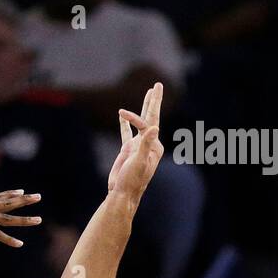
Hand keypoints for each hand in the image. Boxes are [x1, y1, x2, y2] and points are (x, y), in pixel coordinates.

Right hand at [108, 83, 163, 200]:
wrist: (123, 193)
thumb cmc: (132, 180)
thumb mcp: (139, 161)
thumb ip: (146, 144)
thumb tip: (155, 127)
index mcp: (154, 145)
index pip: (147, 123)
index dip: (135, 116)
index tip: (120, 113)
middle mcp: (148, 142)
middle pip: (151, 116)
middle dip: (154, 101)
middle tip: (157, 85)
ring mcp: (138, 145)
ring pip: (141, 121)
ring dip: (144, 107)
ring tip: (148, 93)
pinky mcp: (127, 149)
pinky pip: (127, 132)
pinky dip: (125, 124)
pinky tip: (121, 116)